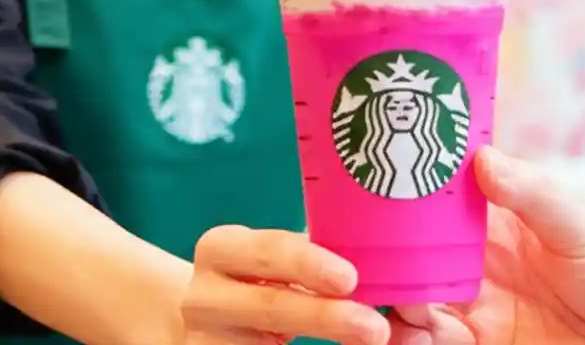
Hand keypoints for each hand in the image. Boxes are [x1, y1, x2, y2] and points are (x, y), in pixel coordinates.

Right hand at [179, 225, 390, 344]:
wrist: (207, 321)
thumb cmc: (256, 281)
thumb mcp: (269, 262)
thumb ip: (310, 262)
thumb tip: (380, 273)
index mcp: (221, 249)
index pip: (267, 251)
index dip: (307, 264)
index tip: (350, 278)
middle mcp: (204, 295)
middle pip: (267, 305)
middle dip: (323, 315)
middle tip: (373, 326)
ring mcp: (206, 339)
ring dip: (318, 340)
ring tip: (367, 341)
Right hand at [387, 147, 584, 344]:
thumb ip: (533, 197)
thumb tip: (481, 156)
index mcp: (499, 224)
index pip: (438, 201)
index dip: (402, 192)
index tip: (368, 183)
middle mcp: (478, 265)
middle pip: (413, 254)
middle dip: (384, 255)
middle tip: (361, 259)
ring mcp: (477, 310)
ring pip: (412, 301)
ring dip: (392, 302)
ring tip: (386, 305)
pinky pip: (431, 343)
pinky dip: (410, 339)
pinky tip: (406, 334)